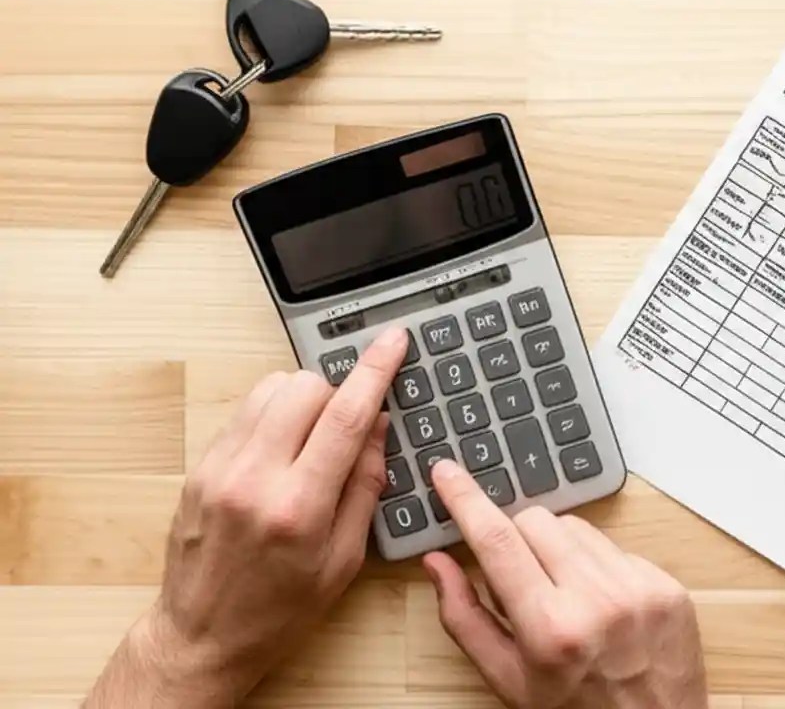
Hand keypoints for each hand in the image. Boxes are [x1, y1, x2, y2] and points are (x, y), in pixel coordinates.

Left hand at [85, 327, 408, 707]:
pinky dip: (272, 416)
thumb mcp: (344, 560)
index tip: (391, 343)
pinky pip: (244, 412)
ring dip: (302, 399)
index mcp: (298, 507)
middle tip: (347, 425)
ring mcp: (219, 470)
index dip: (374, 371)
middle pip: (304, 387)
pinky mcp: (199, 468)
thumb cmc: (279, 609)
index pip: (344, 417)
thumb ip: (365, 486)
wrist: (203, 635)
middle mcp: (253, 479)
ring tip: (313, 438)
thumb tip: (378, 426)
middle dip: (336, 391)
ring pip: (270, 389)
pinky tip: (282, 451)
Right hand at [424, 460, 708, 708]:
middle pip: (536, 522)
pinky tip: (600, 604)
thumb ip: (465, 618)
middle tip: (518, 576)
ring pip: (577, 528)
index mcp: (550, 628)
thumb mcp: (508, 680)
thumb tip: (437, 562)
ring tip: (563, 597)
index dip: (466, 499)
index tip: (447, 472)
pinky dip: (598, 566)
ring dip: (558, 549)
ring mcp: (639, 589)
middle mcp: (599, 601)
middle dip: (515, 537)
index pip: (497, 541)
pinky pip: (616, 547)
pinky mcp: (666, 585)